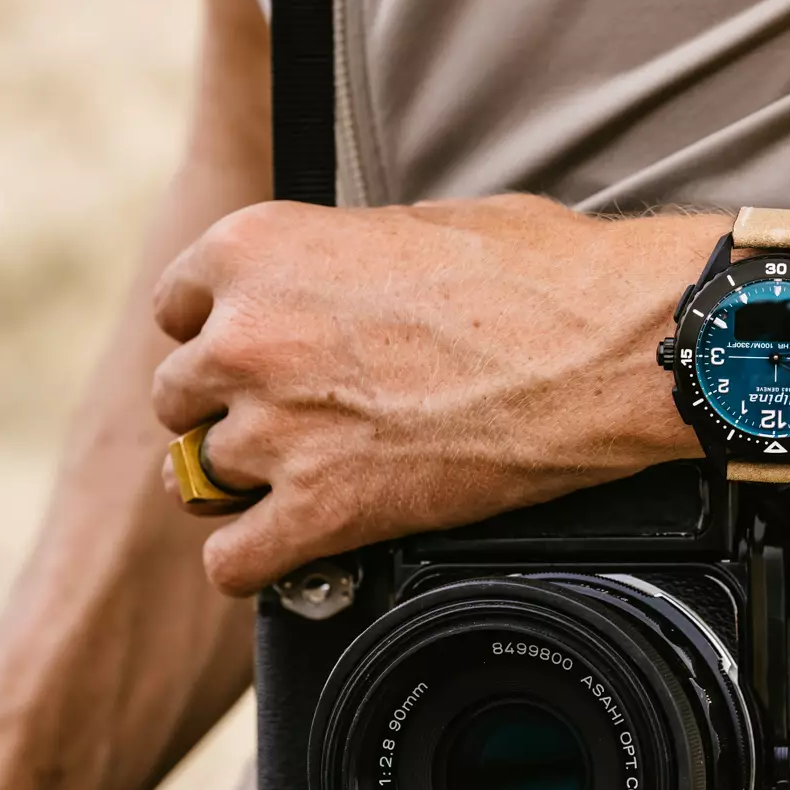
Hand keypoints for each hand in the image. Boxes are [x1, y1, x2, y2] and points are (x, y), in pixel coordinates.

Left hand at [151, 194, 708, 594]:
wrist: (611, 344)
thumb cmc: (541, 275)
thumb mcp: (414, 226)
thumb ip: (336, 260)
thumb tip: (335, 284)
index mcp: (256, 247)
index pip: (178, 309)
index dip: (222, 335)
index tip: (260, 358)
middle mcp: (246, 335)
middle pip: (180, 398)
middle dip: (234, 410)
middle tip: (303, 417)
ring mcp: (278, 427)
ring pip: (202, 480)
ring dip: (255, 484)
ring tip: (318, 479)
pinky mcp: (322, 510)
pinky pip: (233, 562)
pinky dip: (260, 563)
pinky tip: (299, 547)